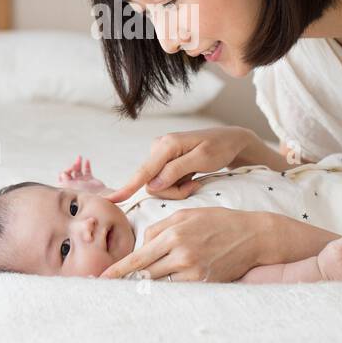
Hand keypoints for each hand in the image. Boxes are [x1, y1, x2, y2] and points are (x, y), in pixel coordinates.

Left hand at [57, 155, 106, 192]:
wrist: (97, 196)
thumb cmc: (83, 193)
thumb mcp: (69, 186)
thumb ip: (63, 179)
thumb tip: (62, 174)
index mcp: (69, 186)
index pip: (63, 176)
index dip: (66, 170)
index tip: (71, 169)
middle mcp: (74, 183)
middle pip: (71, 171)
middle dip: (72, 166)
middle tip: (75, 165)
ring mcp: (82, 181)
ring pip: (78, 170)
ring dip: (78, 163)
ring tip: (79, 157)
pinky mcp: (90, 179)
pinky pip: (87, 170)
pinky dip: (87, 165)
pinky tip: (87, 160)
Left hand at [99, 208, 269, 281]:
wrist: (253, 235)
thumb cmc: (218, 222)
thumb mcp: (187, 215)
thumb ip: (160, 228)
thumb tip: (142, 245)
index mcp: (173, 234)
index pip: (138, 257)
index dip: (118, 271)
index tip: (102, 279)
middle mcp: (181, 253)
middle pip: (145, 274)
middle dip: (132, 280)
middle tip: (116, 286)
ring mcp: (193, 270)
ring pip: (161, 283)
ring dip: (153, 283)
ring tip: (147, 282)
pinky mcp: (204, 282)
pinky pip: (179, 289)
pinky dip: (172, 286)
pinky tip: (174, 281)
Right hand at [102, 127, 256, 203]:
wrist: (231, 141)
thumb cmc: (220, 148)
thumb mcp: (202, 159)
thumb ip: (176, 171)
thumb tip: (152, 185)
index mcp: (166, 145)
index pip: (144, 171)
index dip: (127, 187)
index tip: (110, 200)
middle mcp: (159, 148)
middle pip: (152, 183)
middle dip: (172, 191)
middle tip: (194, 186)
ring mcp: (161, 155)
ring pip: (158, 185)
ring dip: (177, 190)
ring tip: (195, 182)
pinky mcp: (165, 163)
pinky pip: (164, 183)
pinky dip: (178, 186)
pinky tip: (192, 180)